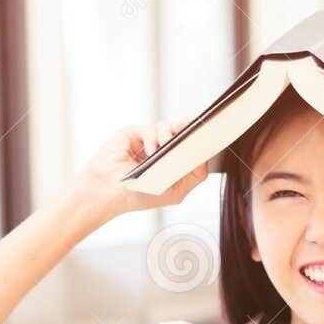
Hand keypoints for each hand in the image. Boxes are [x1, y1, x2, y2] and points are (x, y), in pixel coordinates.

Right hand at [70, 120, 208, 220]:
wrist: (109, 192)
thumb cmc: (139, 195)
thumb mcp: (175, 189)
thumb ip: (194, 174)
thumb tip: (206, 155)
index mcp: (175, 163)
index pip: (195, 148)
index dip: (204, 141)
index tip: (214, 134)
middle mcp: (164, 151)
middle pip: (183, 133)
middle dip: (190, 130)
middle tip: (196, 129)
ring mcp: (149, 141)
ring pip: (168, 128)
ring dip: (169, 136)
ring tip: (165, 147)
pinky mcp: (134, 134)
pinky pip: (151, 129)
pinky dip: (153, 138)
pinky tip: (150, 151)